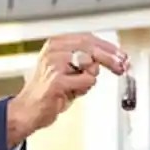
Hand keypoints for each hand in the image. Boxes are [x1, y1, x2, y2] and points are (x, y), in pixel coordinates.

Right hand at [6, 33, 127, 146]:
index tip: (121, 55)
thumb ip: (84, 61)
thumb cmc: (48, 92)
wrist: (27, 111)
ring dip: (89, 79)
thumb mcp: (66, 70)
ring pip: (91, 65)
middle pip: (92, 47)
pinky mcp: (58, 80)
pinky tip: (71, 93)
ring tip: (75, 87)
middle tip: (122, 66)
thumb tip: (110, 59)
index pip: (88, 38)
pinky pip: (87, 81)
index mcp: (55, 44)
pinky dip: (84, 89)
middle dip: (111, 58)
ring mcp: (55, 64)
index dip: (108, 47)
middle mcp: (54, 50)